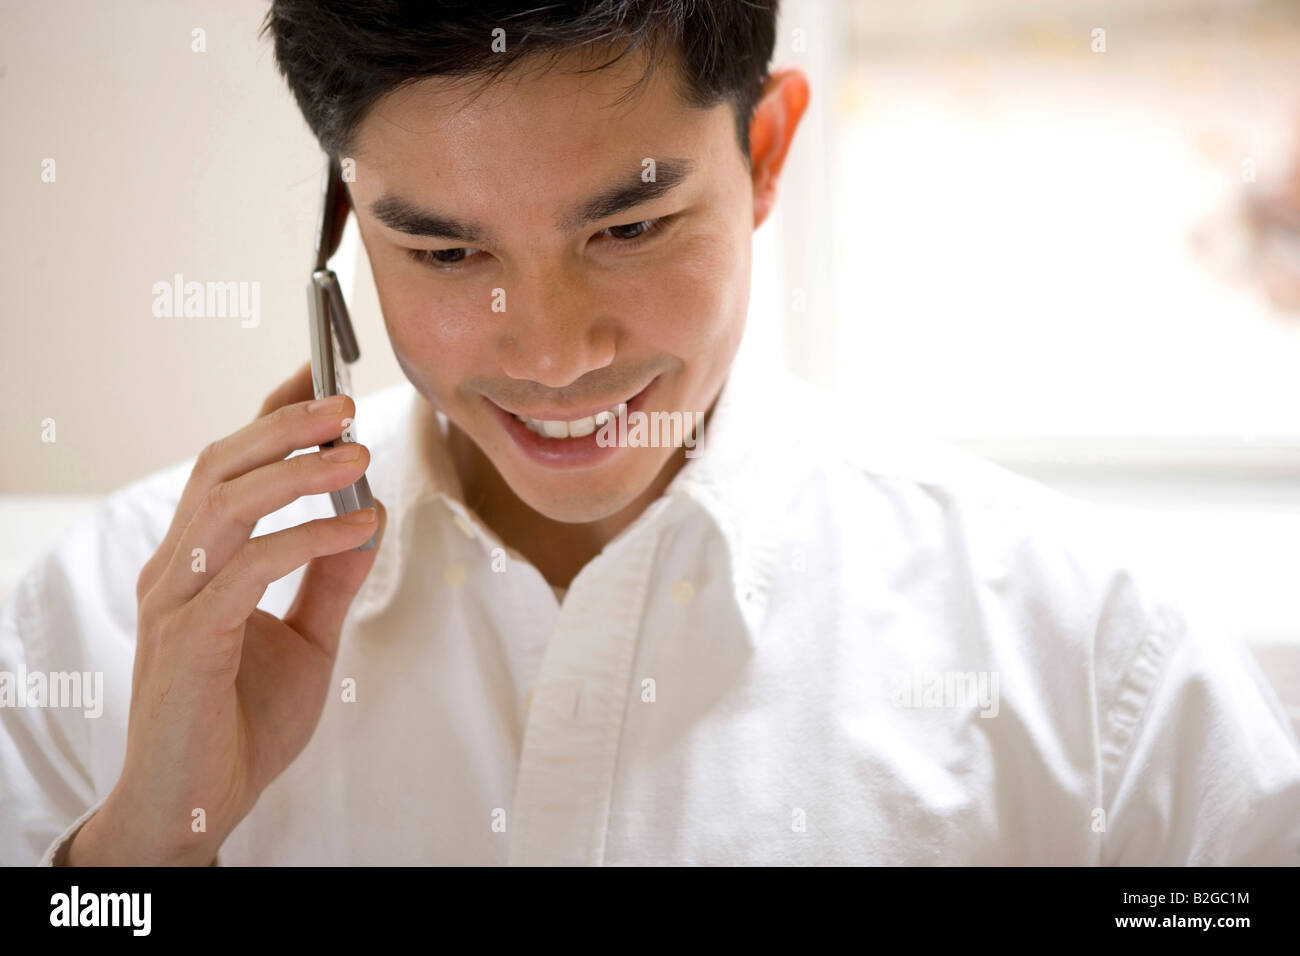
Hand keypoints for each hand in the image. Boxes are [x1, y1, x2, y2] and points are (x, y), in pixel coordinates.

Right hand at [66, 363, 384, 864]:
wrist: (197, 805)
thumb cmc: (242, 722)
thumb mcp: (305, 640)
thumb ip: (327, 580)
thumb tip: (365, 521)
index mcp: (198, 561)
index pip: (230, 466)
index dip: (272, 414)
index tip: (319, 371)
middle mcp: (175, 569)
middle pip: (220, 468)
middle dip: (283, 425)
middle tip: (345, 400)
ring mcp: (173, 602)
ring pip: (226, 506)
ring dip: (296, 471)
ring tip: (357, 451)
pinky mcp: (187, 641)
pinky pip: (247, 569)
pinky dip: (306, 540)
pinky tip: (357, 528)